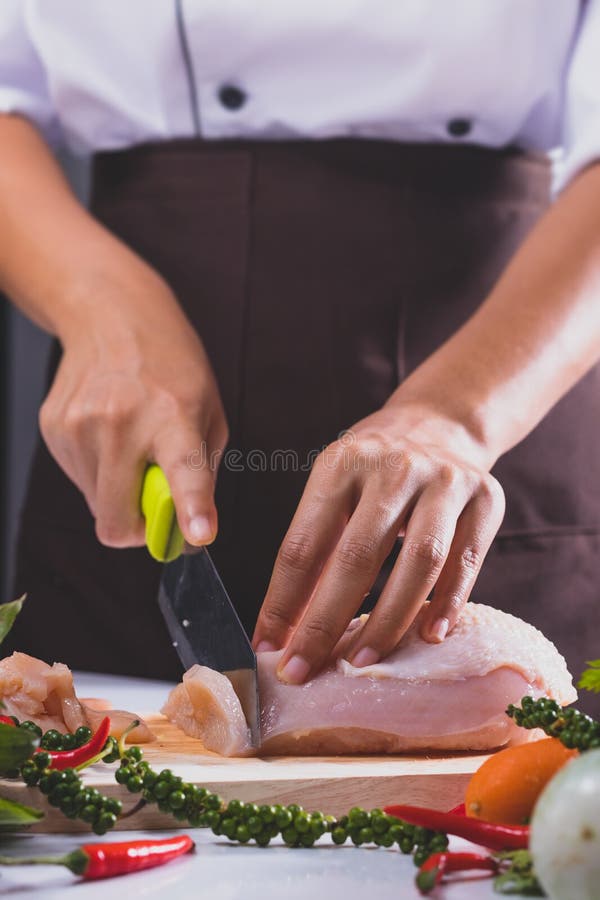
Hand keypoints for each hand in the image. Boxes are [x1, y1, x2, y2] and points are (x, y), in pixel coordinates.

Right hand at [39, 271, 227, 547]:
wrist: (112, 317)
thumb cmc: (172, 369)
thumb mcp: (208, 412)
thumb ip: (202, 473)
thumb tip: (187, 534)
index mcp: (174, 415)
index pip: (184, 471)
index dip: (191, 508)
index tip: (200, 533)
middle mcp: (122, 420)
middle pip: (117, 519)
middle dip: (137, 530)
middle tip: (153, 502)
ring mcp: (80, 425)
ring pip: (96, 505)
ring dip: (117, 493)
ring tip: (130, 446)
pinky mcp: (54, 428)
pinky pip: (79, 480)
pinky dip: (98, 472)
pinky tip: (107, 433)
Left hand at [253, 403, 504, 682]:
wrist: (440, 423)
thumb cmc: (374, 470)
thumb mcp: (335, 487)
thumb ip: (316, 548)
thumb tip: (284, 628)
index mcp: (342, 464)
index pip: (305, 544)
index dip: (283, 601)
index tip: (267, 647)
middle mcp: (394, 467)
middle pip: (356, 556)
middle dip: (325, 622)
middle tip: (304, 670)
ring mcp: (444, 481)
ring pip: (419, 561)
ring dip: (388, 620)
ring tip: (362, 661)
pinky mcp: (485, 498)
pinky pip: (466, 559)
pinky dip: (449, 601)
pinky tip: (430, 634)